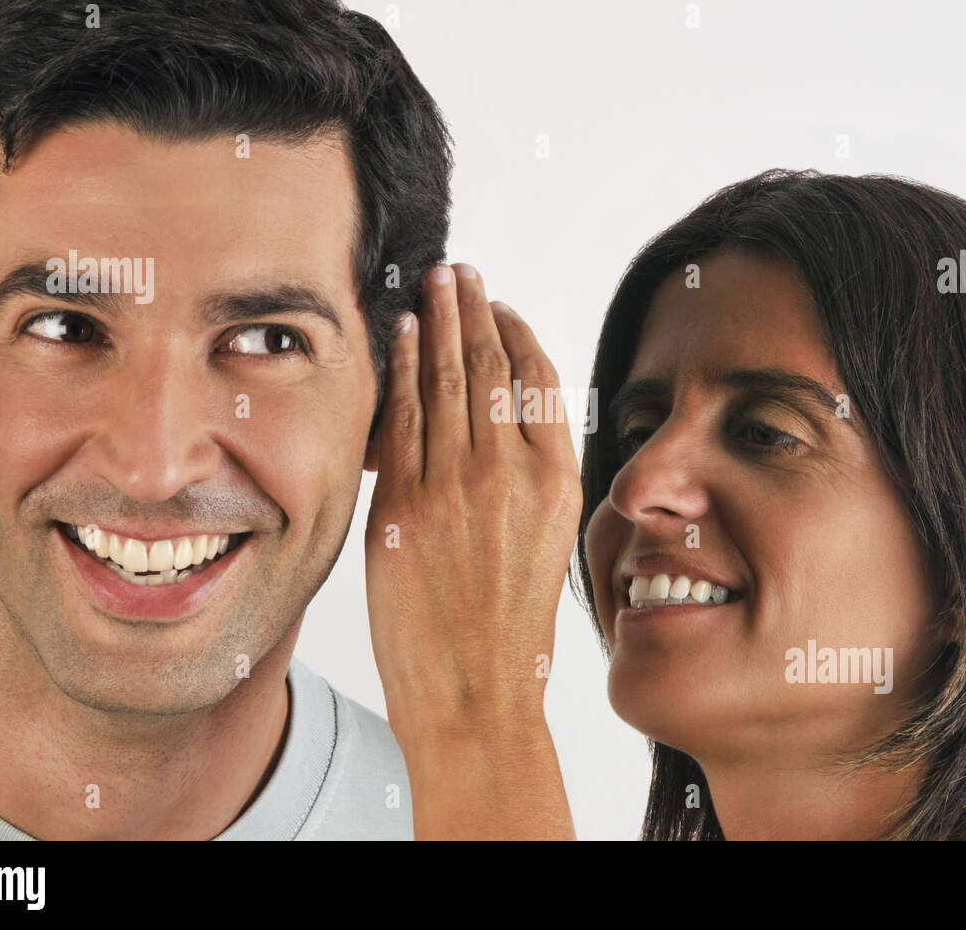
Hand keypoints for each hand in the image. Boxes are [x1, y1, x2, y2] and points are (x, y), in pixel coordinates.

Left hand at [364, 262, 580, 756]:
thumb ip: (527, 482)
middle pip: (492, 366)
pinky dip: (407, 368)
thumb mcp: (546, 546)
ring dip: (439, 322)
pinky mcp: (406, 504)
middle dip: (472, 308)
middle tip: (458, 271)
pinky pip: (406, 417)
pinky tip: (405, 336)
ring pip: (449, 380)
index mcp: (559, 483)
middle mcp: (513, 474)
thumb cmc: (511, 634)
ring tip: (433, 284)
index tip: (498, 305)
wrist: (475, 695)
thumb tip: (495, 429)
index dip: (515, 331)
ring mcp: (458, 486)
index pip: (538, 381)